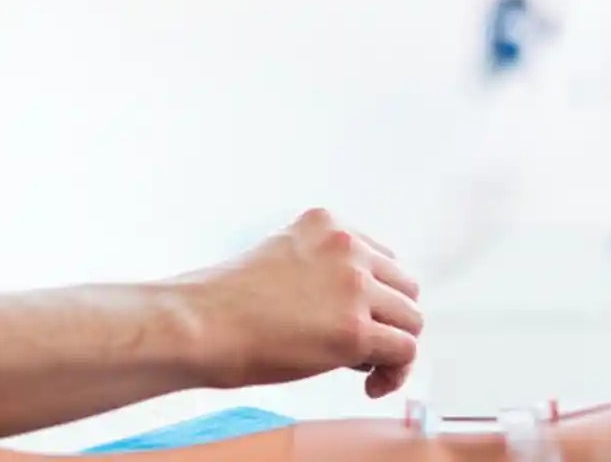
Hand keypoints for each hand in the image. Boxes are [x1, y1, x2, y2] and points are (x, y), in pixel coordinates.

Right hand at [177, 209, 422, 396]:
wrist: (199, 323)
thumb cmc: (224, 303)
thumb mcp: (280, 259)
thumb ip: (320, 270)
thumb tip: (357, 314)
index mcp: (326, 223)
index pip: (380, 259)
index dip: (373, 296)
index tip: (355, 318)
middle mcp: (347, 246)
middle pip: (404, 287)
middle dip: (387, 319)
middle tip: (358, 348)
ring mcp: (353, 286)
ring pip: (411, 320)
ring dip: (392, 347)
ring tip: (360, 368)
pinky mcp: (354, 330)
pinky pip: (404, 352)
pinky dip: (394, 374)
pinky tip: (369, 386)